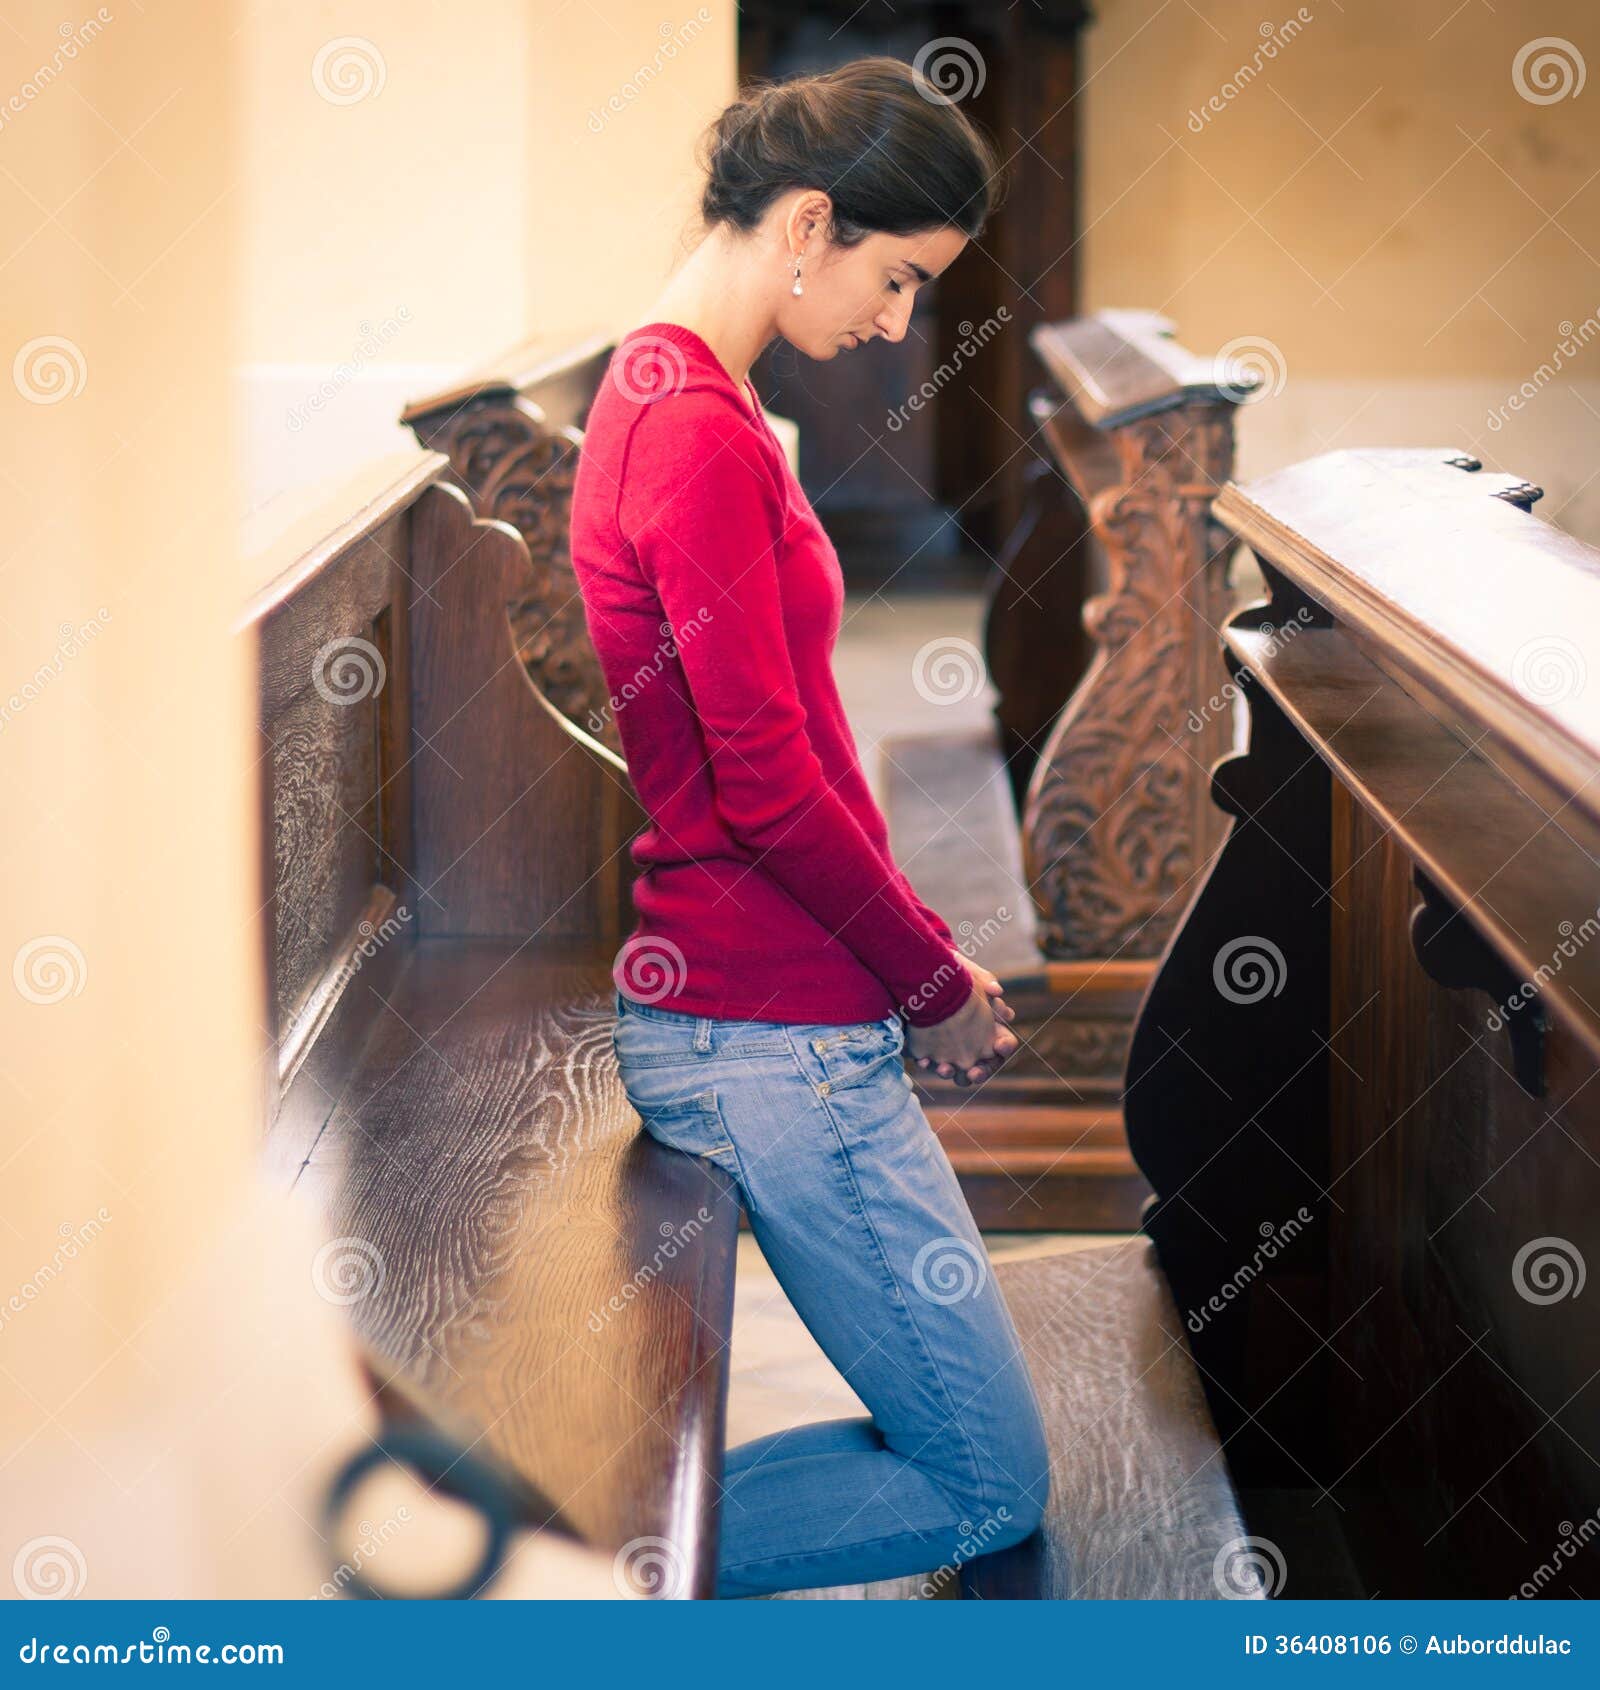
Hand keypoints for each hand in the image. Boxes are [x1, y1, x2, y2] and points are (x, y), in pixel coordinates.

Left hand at [905, 972, 1017, 1086]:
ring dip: (954, 1074)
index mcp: (991, 1029)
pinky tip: (923, 1060)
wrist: (920, 977)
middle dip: (981, 1072)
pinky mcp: (931, 1052)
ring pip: (959, 1073)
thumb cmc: (952, 977)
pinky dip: (929, 1064)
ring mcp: (953, 1052)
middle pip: (985, 1067)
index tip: (999, 1044)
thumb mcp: (969, 973)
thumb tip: (996, 990)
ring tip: (945, 1068)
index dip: (1005, 1046)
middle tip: (974, 1072)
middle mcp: (975, 1046)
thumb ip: (985, 980)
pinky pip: (932, 1065)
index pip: (1005, 1043)